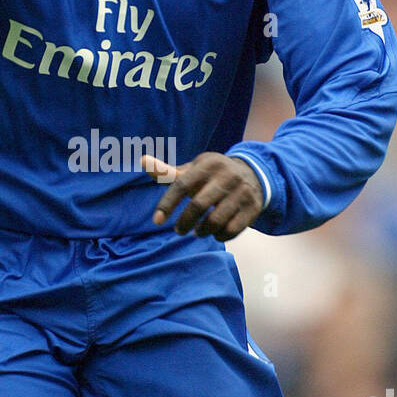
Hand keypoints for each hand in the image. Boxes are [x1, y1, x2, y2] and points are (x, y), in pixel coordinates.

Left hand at [140, 151, 264, 240]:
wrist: (253, 174)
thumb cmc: (212, 175)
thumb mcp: (194, 169)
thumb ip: (168, 172)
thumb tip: (142, 161)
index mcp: (208, 164)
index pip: (182, 185)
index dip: (167, 203)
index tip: (157, 221)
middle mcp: (226, 176)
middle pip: (199, 205)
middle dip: (185, 222)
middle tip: (178, 230)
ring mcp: (242, 192)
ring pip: (216, 221)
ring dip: (202, 231)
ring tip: (197, 231)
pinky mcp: (253, 207)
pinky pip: (232, 230)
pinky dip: (219, 236)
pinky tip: (215, 233)